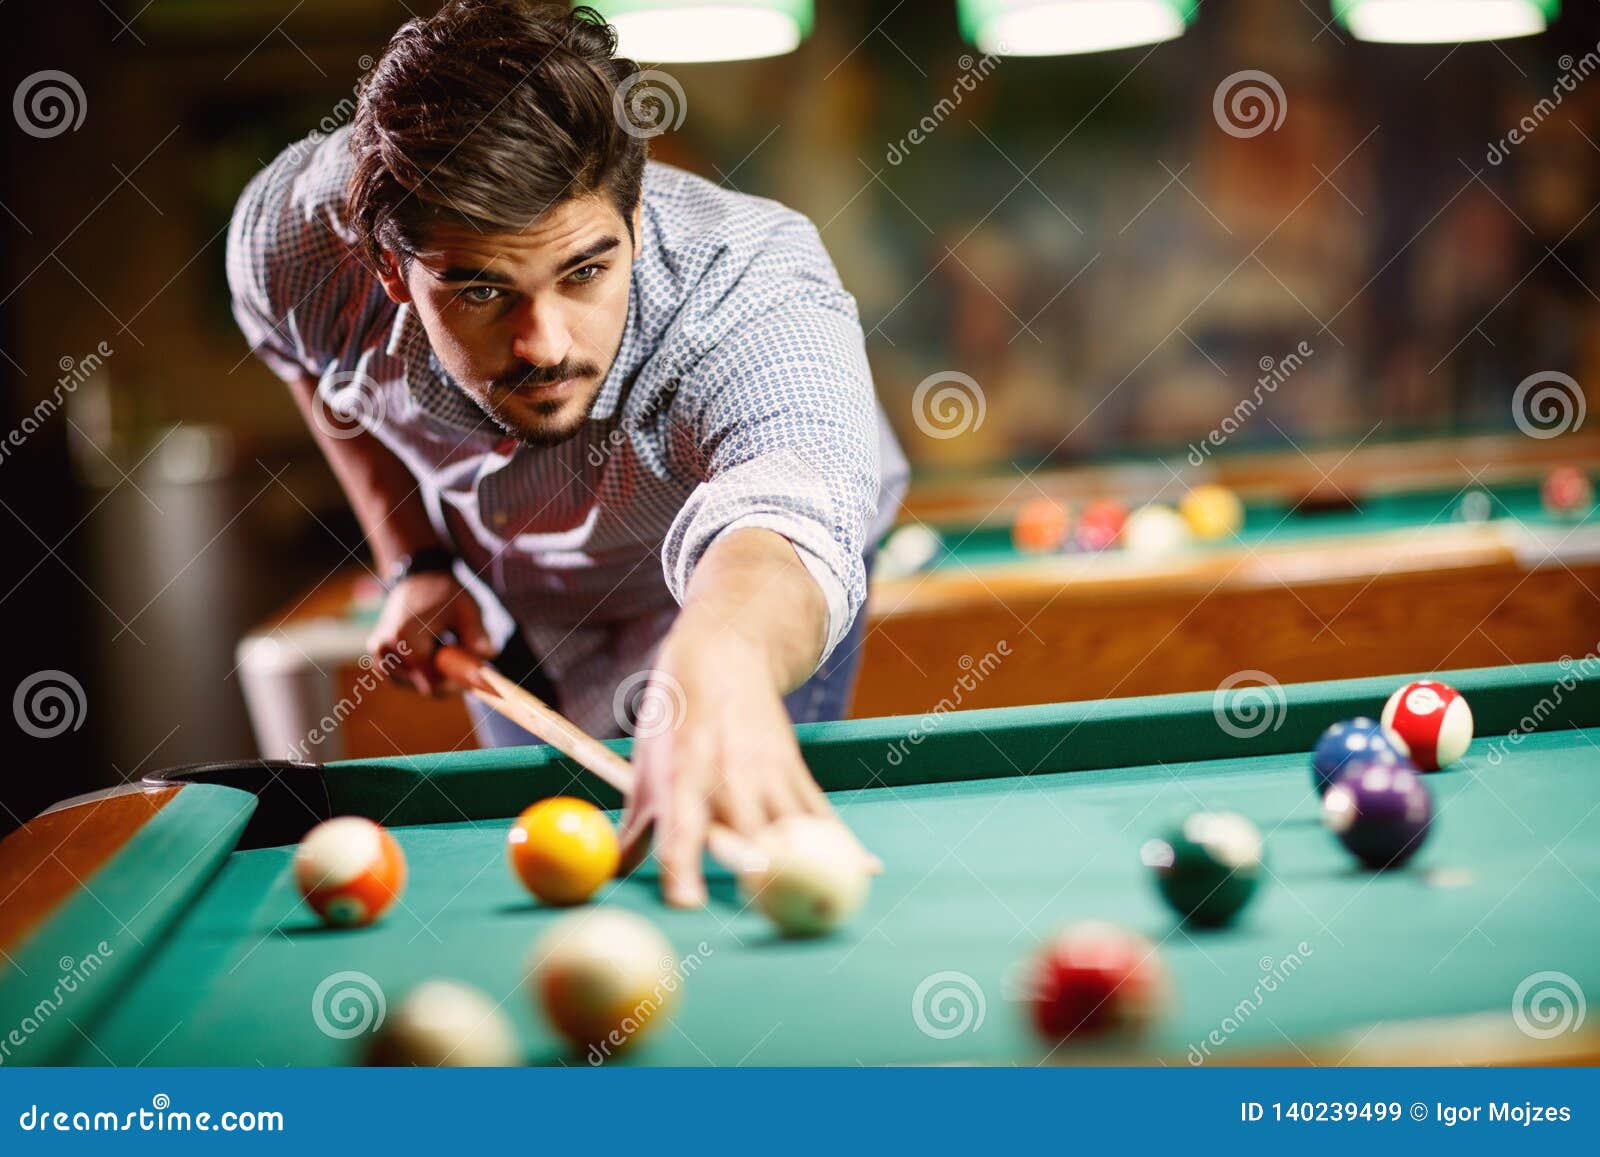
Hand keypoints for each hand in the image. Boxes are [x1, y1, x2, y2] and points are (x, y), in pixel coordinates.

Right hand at [365, 572, 493, 695]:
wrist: (419, 578)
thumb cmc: (446, 594)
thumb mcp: (468, 610)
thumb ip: (479, 634)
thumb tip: (488, 656)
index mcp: (406, 637)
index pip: (432, 683)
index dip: (454, 684)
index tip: (471, 677)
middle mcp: (386, 647)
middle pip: (423, 685)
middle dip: (445, 678)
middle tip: (461, 658)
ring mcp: (378, 652)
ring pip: (413, 683)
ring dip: (431, 673)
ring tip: (441, 645)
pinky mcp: (377, 654)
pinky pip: (402, 676)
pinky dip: (418, 669)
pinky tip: (428, 647)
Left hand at [618, 631, 877, 906]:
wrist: (723, 657)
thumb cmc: (676, 720)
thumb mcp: (648, 767)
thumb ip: (634, 828)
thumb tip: (608, 876)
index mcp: (682, 775)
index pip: (679, 828)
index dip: (683, 867)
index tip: (687, 906)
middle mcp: (728, 775)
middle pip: (751, 832)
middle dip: (762, 871)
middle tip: (772, 911)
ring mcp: (768, 773)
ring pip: (796, 826)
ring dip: (813, 867)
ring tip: (829, 904)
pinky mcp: (795, 770)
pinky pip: (822, 817)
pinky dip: (843, 846)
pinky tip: (862, 872)